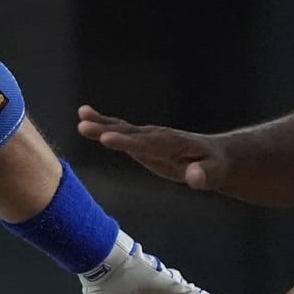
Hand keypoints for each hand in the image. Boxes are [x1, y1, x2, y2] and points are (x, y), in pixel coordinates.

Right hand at [77, 105, 226, 190]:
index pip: (146, 144)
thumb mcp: (213, 173)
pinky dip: (103, 125)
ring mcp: (148, 137)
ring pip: (122, 129)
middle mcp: (157, 136)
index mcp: (172, 144)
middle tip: (84, 126)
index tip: (107, 139)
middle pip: (129, 133)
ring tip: (81, 116)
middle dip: (106, 129)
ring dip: (101, 123)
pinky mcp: (141, 141)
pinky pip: (120, 131)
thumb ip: (203, 175)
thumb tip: (194, 178)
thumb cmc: (213, 166)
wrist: (213, 156)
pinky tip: (85, 118)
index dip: (126, 142)